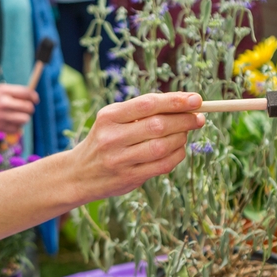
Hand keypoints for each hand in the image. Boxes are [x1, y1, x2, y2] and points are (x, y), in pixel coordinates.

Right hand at [0, 84, 38, 133]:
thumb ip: (13, 92)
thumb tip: (31, 96)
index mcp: (3, 91)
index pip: (26, 93)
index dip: (33, 96)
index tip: (35, 99)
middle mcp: (4, 103)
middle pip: (28, 107)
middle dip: (29, 108)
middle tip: (25, 108)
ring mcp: (2, 116)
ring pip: (25, 119)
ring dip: (23, 118)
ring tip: (16, 116)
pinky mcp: (0, 127)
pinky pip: (17, 129)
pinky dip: (16, 127)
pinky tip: (10, 122)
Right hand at [68, 92, 205, 200]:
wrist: (78, 174)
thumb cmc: (104, 141)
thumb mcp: (113, 120)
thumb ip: (143, 112)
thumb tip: (184, 104)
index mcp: (109, 116)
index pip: (147, 104)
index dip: (175, 100)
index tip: (196, 99)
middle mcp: (112, 137)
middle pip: (158, 125)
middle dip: (184, 119)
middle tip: (198, 117)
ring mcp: (120, 160)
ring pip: (162, 146)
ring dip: (181, 138)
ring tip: (185, 133)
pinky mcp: (129, 178)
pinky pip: (162, 165)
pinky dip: (177, 155)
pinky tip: (178, 149)